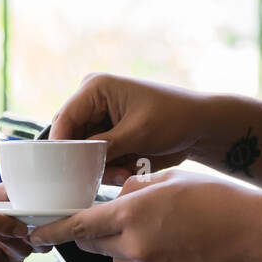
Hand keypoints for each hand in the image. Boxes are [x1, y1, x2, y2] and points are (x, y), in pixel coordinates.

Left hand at [27, 169, 261, 261]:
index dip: (53, 229)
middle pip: (95, 243)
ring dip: (124, 243)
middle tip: (116, 216)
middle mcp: (136, 244)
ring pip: (119, 257)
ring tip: (159, 226)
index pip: (79, 225)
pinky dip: (146, 255)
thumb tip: (121, 191)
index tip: (38, 231)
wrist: (254, 231)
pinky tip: (173, 240)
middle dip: (97, 231)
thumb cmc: (221, 199)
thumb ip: (138, 186)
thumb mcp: (173, 178)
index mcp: (133, 213)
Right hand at [50, 73, 212, 184]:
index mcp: (95, 88)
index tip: (65, 172)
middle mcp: (92, 102)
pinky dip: (111, 169)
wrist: (201, 126)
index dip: (60, 147)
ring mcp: (100, 120)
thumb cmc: (174, 118)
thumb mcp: (137, 133)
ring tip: (127, 171)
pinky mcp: (109, 137)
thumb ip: (103, 147)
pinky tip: (130, 170)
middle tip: (107, 173)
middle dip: (86, 160)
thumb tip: (73, 162)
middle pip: (70, 139)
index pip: (64, 120)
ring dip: (100, 168)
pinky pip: (97, 159)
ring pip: (83, 153)